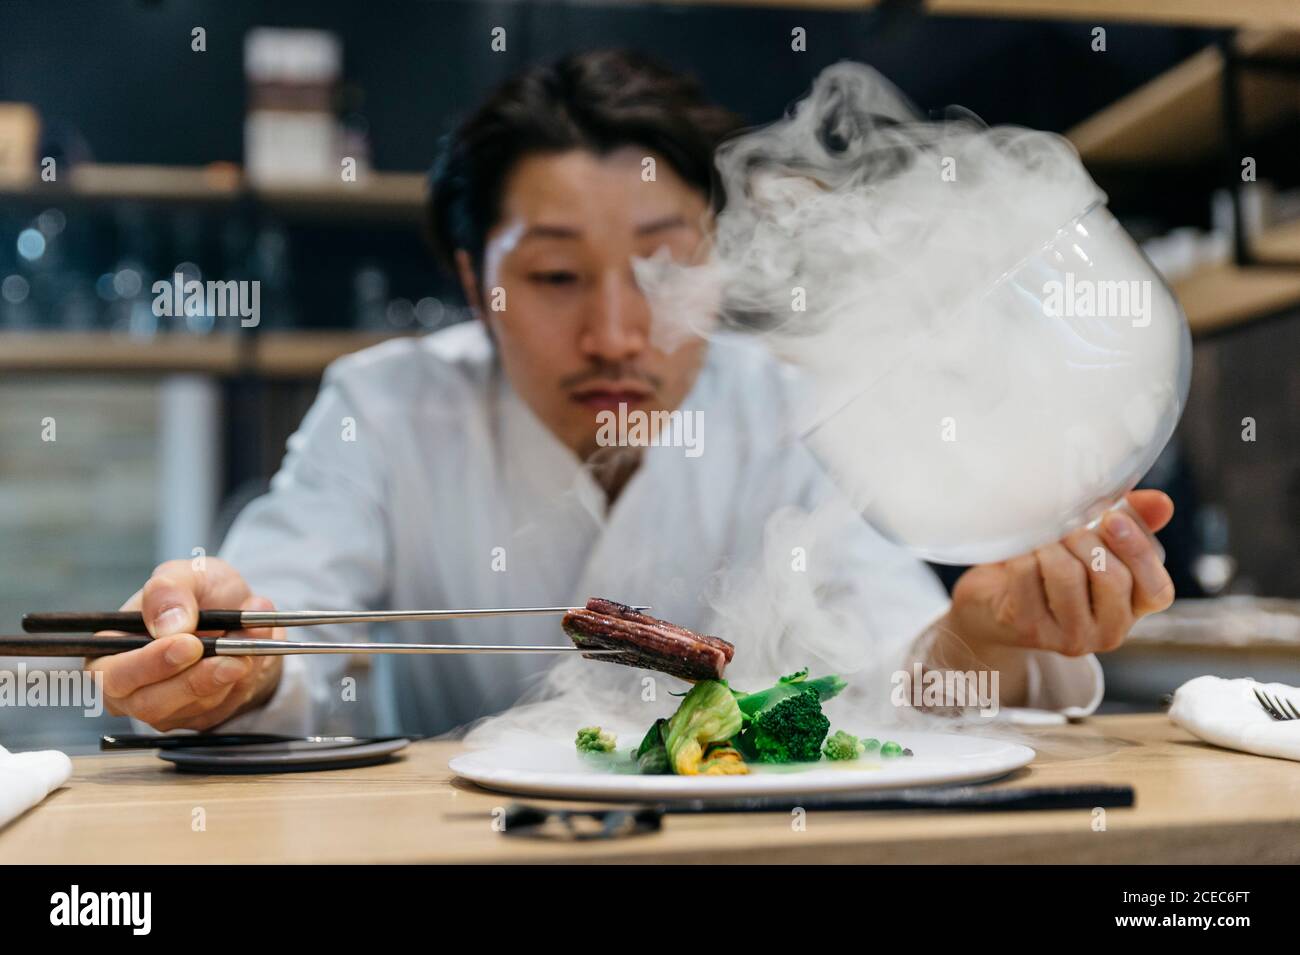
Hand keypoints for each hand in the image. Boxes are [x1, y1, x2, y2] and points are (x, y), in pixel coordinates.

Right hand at [87, 558, 284, 731]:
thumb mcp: (187, 573)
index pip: (111, 674)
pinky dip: (243, 681)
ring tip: (250, 647)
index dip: (148, 664)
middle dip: (193, 681)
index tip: (189, 645)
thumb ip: (170, 589)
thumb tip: (168, 624)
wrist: (240, 614)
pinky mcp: (198, 717)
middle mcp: (130, 688)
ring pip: (191, 708)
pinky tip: (253, 655)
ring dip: (226, 679)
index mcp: (109, 652)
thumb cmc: (201, 593)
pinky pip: (220, 709)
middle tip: (229, 658)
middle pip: (150, 703)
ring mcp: (165, 708)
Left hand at [948, 490, 1175, 659]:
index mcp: (1133, 609)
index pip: (1156, 590)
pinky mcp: (1027, 628)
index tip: (1113, 518)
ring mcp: (1067, 636)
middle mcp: (1107, 632)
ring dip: (1050, 543)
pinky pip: (1027, 573)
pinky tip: (1018, 552)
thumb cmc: (1049, 571)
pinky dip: (1022, 551)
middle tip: (1066, 525)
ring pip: (1067, 573)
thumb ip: (1131, 525)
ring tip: (1041, 538)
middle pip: (1111, 576)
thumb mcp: (1094, 546)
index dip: (1139, 551)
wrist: (992, 604)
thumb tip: (1160, 503)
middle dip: (1086, 538)